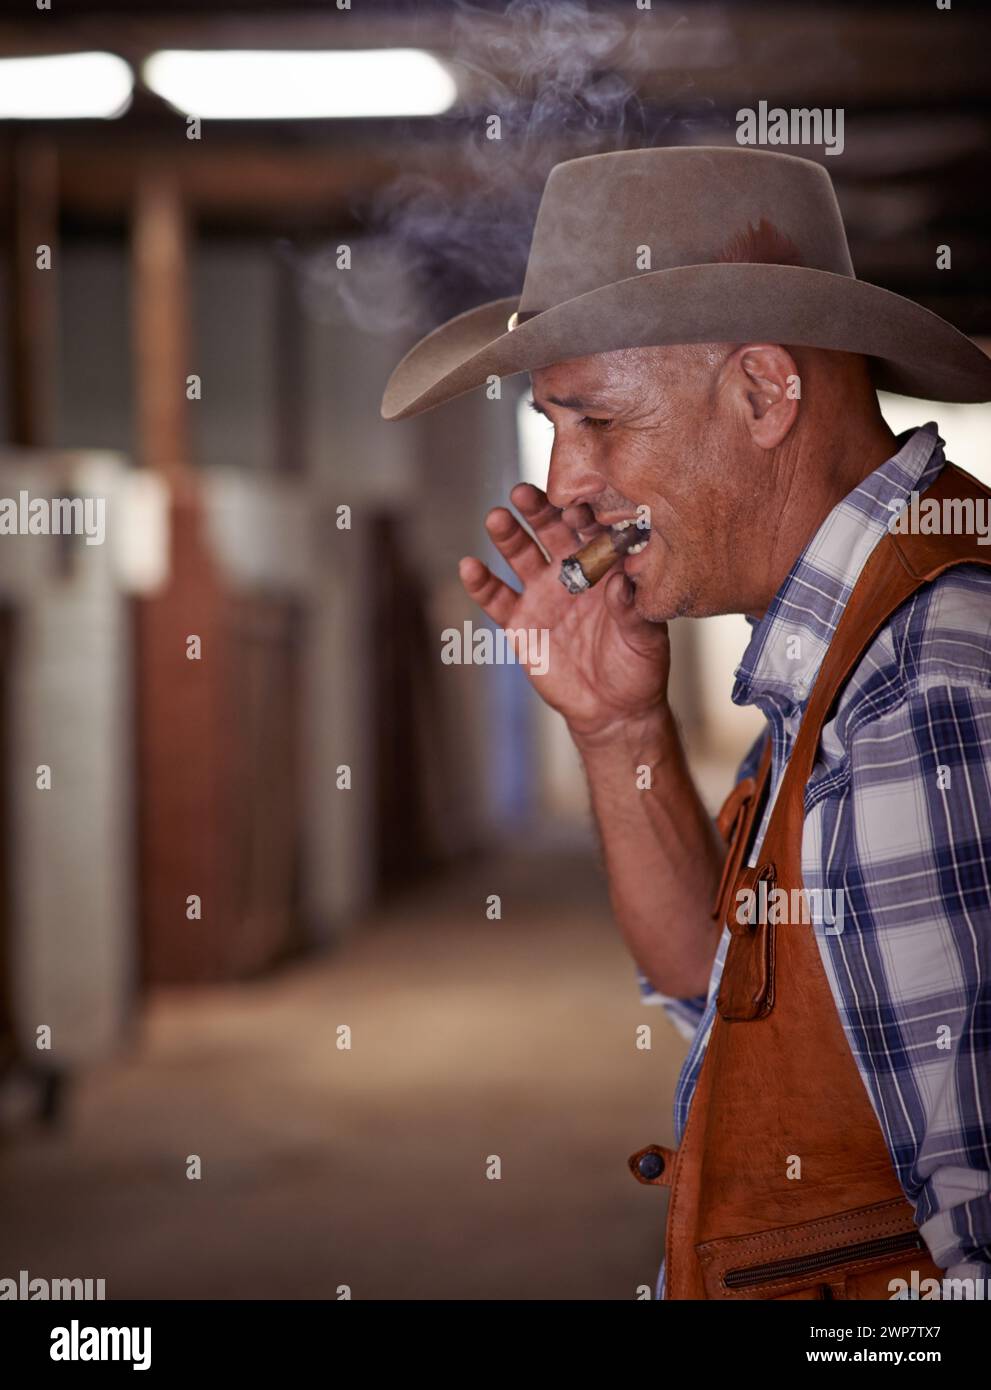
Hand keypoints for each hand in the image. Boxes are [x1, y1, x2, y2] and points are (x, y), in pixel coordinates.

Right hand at [458, 483, 670, 741]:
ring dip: (507, 534)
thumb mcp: (647, 640)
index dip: (583, 512)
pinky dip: (481, 583)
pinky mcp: (519, 621)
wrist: (612, 708)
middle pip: (550, 530)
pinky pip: (496, 598)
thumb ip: (633, 610)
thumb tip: (623, 583)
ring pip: (520, 554)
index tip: (576, 500)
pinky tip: (469, 567)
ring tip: (497, 518)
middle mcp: (570, 571)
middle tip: (524, 492)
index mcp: (606, 567)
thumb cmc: (639, 667)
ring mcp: (541, 593)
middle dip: (537, 509)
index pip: (592, 529)